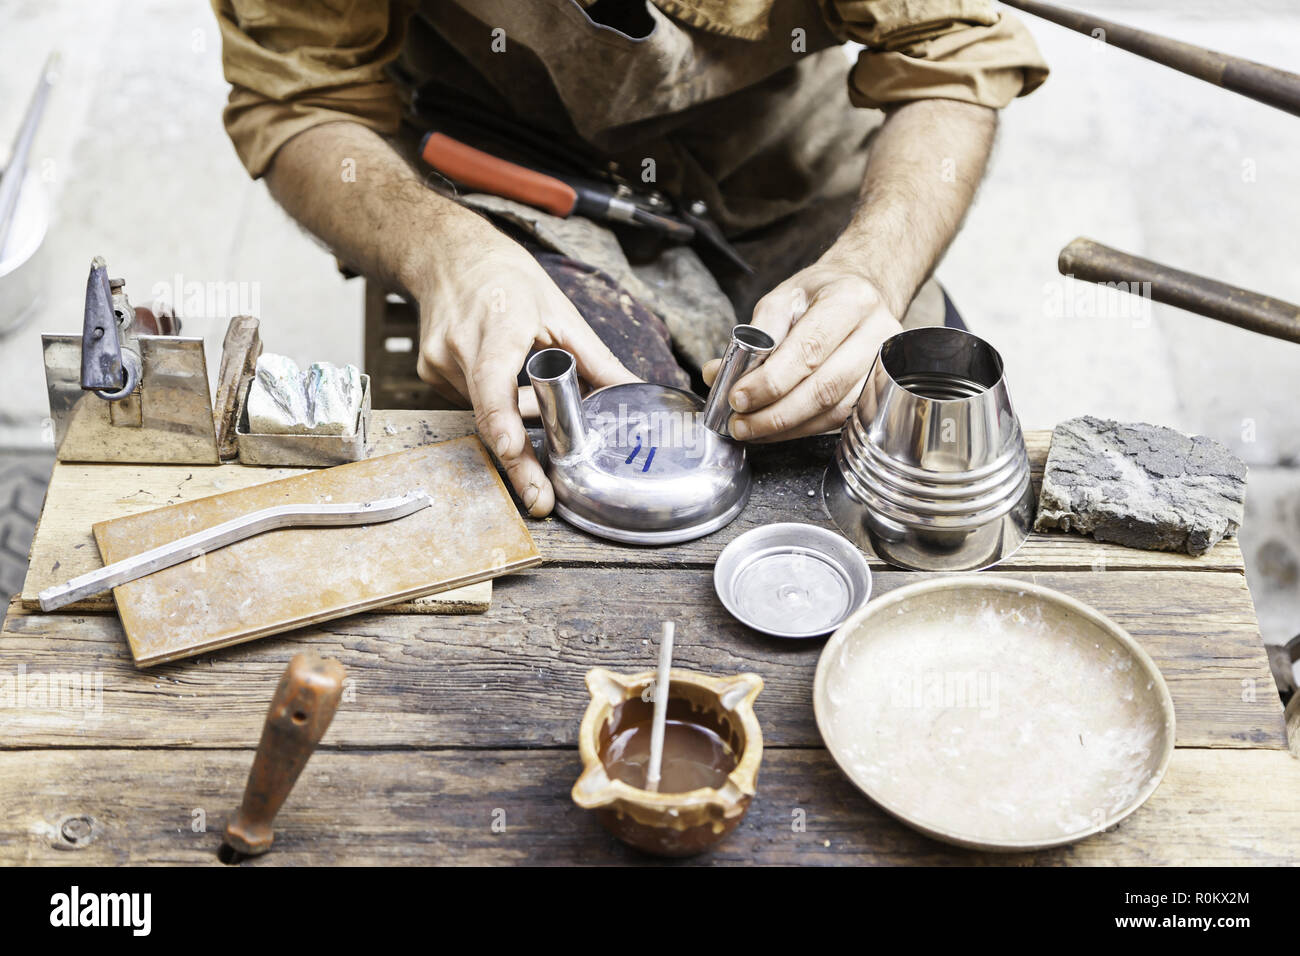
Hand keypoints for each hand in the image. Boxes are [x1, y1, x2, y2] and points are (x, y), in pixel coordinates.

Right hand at [416, 235, 636, 515]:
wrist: (448, 257)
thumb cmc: (506, 279)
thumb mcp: (560, 311)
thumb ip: (596, 359)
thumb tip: (634, 392)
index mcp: (497, 324)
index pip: (493, 379)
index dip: (502, 419)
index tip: (511, 449)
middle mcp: (459, 346)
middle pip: (489, 415)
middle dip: (516, 463)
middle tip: (540, 499)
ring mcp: (438, 362)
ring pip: (484, 413)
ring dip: (514, 420)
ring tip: (532, 394)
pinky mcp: (429, 373)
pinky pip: (470, 402)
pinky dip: (495, 403)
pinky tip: (504, 380)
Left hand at [703, 259, 901, 441]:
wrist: (860, 294)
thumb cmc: (819, 295)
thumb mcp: (784, 298)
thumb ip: (753, 336)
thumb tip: (719, 374)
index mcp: (850, 301)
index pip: (809, 350)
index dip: (771, 381)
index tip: (738, 397)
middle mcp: (876, 335)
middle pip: (824, 388)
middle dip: (775, 414)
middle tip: (739, 423)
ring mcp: (883, 367)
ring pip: (833, 411)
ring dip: (786, 428)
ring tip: (750, 429)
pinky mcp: (879, 391)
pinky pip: (839, 420)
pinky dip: (802, 429)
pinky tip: (775, 430)